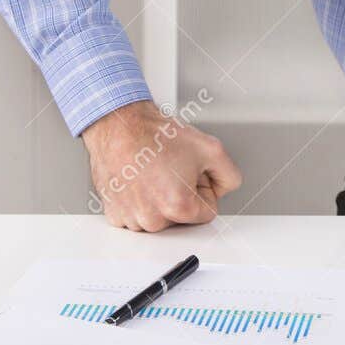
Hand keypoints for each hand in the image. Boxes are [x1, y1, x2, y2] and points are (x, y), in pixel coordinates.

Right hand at [84, 99, 242, 231]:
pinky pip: (138, 214)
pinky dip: (140, 200)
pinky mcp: (114, 214)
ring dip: (159, 198)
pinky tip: (138, 179)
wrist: (120, 125)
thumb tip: (224, 190)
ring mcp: (130, 218)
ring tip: (152, 172)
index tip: (189, 171)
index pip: (207, 211)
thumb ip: (230, 176)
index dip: (203, 187)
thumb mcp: (212, 149)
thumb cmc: (156, 135)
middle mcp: (152, 219)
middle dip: (181, 194)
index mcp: (179, 207)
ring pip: (160, 217)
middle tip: (170, 169)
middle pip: (182, 216)